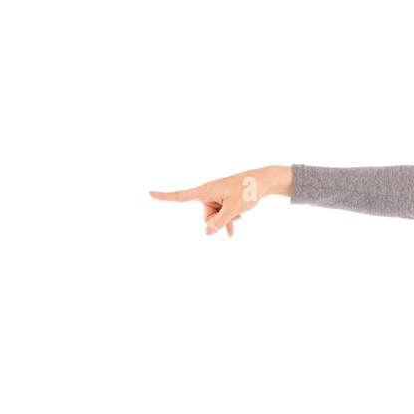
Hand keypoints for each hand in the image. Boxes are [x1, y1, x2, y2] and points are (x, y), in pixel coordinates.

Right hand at [148, 165, 291, 237]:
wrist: (264, 181)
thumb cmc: (249, 190)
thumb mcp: (234, 209)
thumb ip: (220, 222)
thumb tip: (207, 232)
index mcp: (206, 191)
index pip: (181, 196)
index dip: (164, 197)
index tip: (149, 193)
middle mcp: (208, 193)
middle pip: (205, 216)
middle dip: (218, 220)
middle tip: (235, 213)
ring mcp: (217, 196)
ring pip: (215, 217)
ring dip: (226, 220)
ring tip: (240, 213)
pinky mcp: (224, 199)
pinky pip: (221, 215)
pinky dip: (228, 221)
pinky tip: (233, 232)